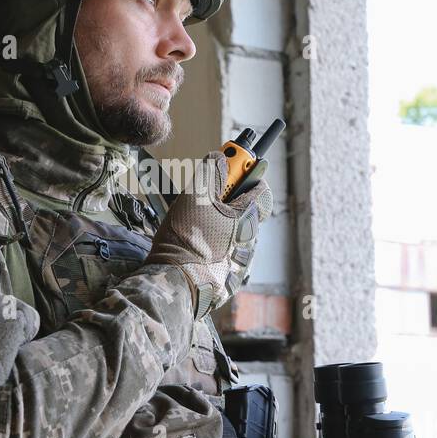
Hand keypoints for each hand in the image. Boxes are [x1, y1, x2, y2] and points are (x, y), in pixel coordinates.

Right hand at [143, 149, 272, 320]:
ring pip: (236, 235)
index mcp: (247, 219)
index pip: (260, 189)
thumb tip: (220, 158)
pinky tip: (198, 248)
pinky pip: (227, 256)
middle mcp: (250, 241)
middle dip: (229, 203)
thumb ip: (210, 173)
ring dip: (222, 226)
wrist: (175, 280)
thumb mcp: (195, 195)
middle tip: (207, 199)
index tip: (237, 168)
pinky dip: (217, 248)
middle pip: (247, 213)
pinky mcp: (230, 278)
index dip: (249, 175)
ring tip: (197, 228)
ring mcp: (241, 262)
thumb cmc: (186, 236)